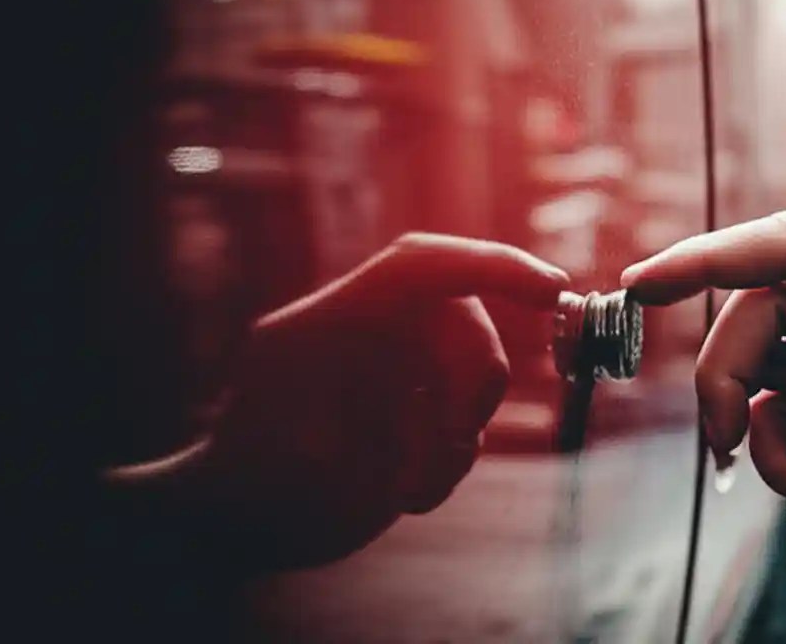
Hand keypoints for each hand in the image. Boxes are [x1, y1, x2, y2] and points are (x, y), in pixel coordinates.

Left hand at [197, 233, 566, 565]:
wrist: (233, 520)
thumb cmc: (248, 485)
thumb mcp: (292, 457)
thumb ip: (367, 438)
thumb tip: (456, 434)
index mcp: (336, 319)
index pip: (421, 266)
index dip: (491, 265)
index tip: (551, 292)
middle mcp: (371, 334)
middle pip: (464, 322)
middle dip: (476, 385)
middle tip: (456, 443)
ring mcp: (394, 372)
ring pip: (472, 377)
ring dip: (458, 438)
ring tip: (409, 490)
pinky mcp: (410, 412)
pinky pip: (463, 423)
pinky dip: (449, 463)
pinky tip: (406, 495)